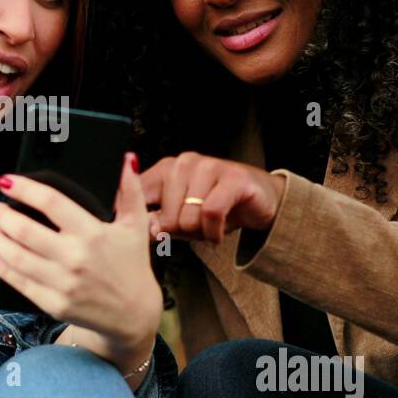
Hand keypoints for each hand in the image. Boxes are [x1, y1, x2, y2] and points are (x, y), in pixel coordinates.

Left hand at [0, 152, 162, 360]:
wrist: (134, 315)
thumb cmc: (132, 265)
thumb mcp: (136, 225)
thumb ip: (130, 189)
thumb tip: (127, 159)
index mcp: (93, 233)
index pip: (51, 202)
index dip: (25, 189)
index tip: (7, 181)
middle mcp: (76, 257)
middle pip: (25, 230)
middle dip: (2, 215)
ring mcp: (63, 283)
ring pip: (16, 257)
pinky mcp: (54, 304)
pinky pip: (19, 282)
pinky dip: (1, 267)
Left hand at [139, 152, 285, 243]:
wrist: (259, 199)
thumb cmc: (216, 207)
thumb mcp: (181, 217)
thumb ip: (158, 222)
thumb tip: (146, 231)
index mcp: (165, 170)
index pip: (137, 195)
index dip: (140, 221)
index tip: (149, 234)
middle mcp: (183, 163)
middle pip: (166, 217)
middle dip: (182, 233)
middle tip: (197, 229)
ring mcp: (208, 167)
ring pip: (188, 217)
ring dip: (200, 234)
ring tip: (209, 229)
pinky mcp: (232, 178)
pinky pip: (211, 214)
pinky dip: (214, 232)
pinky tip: (218, 233)